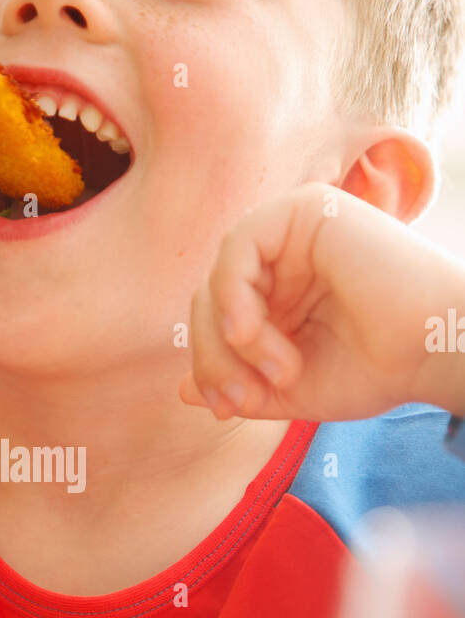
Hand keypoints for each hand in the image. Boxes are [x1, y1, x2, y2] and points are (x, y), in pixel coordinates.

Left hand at [180, 183, 464, 422]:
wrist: (435, 351)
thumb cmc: (377, 369)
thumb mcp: (290, 389)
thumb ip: (238, 385)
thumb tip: (182, 392)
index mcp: (283, 292)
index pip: (216, 320)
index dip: (210, 366)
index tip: (230, 408)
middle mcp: (285, 257)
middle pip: (208, 300)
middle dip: (215, 358)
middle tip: (243, 398)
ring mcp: (295, 229)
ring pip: (217, 279)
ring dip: (232, 338)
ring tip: (280, 371)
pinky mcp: (307, 209)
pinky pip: (237, 246)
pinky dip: (233, 296)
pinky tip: (251, 332)